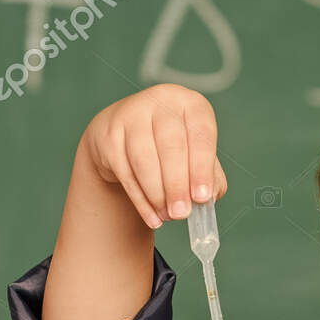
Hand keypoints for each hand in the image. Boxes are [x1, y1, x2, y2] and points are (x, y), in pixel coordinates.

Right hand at [83, 84, 227, 229]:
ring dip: (157, 193)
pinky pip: (125, 172)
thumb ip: (209, 174)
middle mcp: (160, 102)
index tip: (203, 197)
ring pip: (144, 159)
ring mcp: (131, 115)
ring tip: (168, 216)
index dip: (202, 167)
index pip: (201, 133)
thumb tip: (210, 196)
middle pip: (171, 146)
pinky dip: (140, 200)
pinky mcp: (109, 136)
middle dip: (178, 184)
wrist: (125, 136)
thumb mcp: (195, 153)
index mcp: (190, 104)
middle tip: (182, 213)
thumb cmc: (170, 147)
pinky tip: (152, 217)